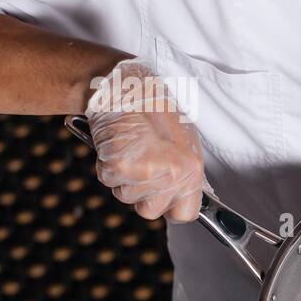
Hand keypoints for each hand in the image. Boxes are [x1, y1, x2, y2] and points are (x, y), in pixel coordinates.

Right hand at [85, 59, 204, 222]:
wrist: (128, 86)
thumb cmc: (155, 110)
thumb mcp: (183, 145)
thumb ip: (183, 175)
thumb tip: (179, 197)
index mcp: (193, 170)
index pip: (185, 214)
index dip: (170, 207)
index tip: (162, 194)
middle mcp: (174, 176)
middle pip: (151, 211)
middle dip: (142, 193)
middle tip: (141, 164)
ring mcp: (148, 174)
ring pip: (127, 197)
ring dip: (123, 178)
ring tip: (130, 148)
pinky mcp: (121, 167)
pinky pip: (109, 181)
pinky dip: (106, 165)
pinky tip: (116, 145)